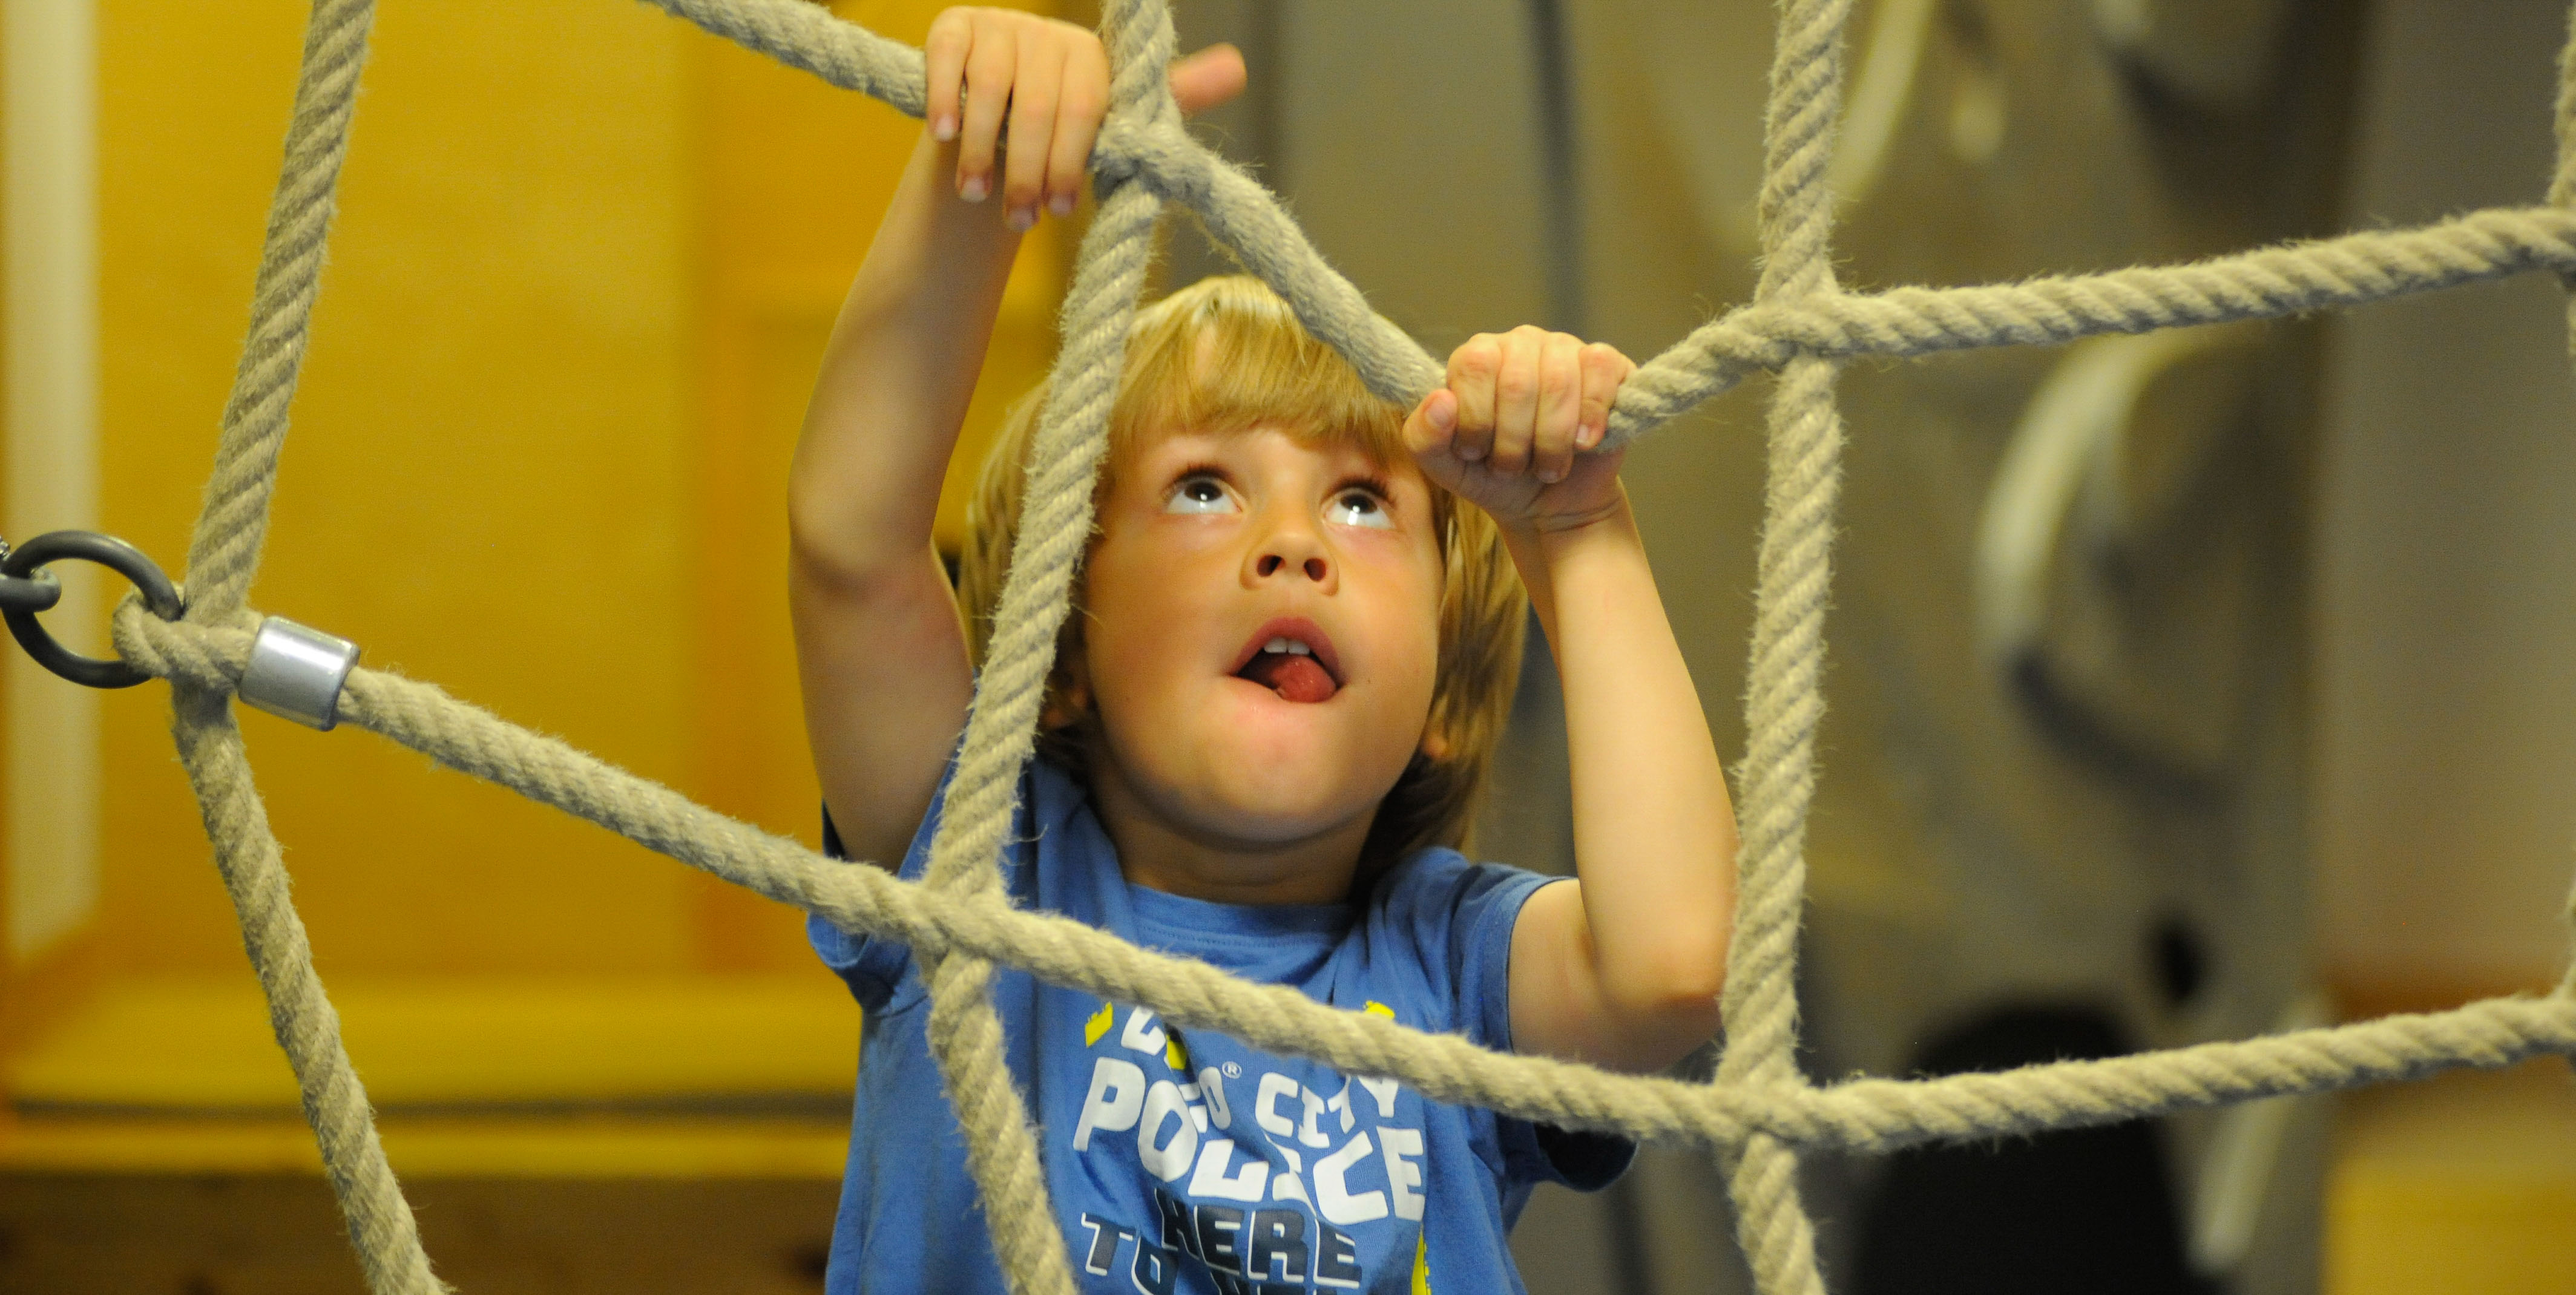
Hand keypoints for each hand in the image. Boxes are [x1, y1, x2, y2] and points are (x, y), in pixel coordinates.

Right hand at [924, 8, 1246, 230]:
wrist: (999, 120)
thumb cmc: (1066, 131)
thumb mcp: (1118, 122)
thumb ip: (1170, 98)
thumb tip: (1238, 67)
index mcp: (1092, 55)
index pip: (1086, 109)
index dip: (1071, 163)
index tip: (1059, 211)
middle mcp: (1048, 32)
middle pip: (1038, 107)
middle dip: (1028, 171)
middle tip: (1021, 220)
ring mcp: (999, 26)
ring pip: (991, 90)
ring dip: (980, 149)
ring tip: (976, 196)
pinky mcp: (954, 27)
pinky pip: (948, 62)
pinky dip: (945, 101)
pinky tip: (941, 137)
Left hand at [1404, 327, 1634, 533]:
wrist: (1547, 504)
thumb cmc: (1491, 476)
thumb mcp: (1445, 467)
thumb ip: (1424, 437)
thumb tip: (1441, 401)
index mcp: (1476, 357)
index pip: (1474, 366)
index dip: (1477, 420)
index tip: (1477, 453)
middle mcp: (1519, 343)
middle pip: (1518, 382)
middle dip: (1514, 442)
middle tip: (1513, 467)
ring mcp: (1563, 348)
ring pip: (1560, 382)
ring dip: (1551, 442)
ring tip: (1545, 466)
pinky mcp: (1604, 364)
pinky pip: (1601, 369)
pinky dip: (1592, 416)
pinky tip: (1582, 443)